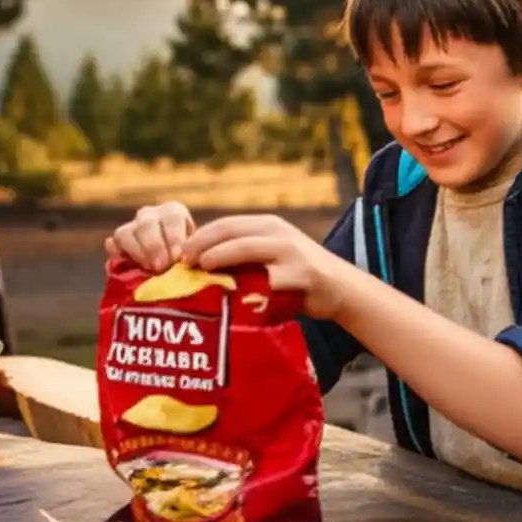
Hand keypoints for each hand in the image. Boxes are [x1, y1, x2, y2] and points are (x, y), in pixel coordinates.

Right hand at [105, 201, 194, 271]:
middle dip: (154, 247)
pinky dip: (119, 256)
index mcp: (173, 212)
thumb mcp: (195, 253)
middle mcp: (150, 215)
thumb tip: (185, 260)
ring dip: (137, 253)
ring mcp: (131, 227)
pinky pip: (112, 245)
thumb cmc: (190, 260)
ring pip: (125, 233)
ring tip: (149, 269)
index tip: (177, 257)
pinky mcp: (116, 243)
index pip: (172, 218)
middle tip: (161, 266)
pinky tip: (131, 267)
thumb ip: (191, 254)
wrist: (172, 271)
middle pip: (147, 224)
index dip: (174, 238)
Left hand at [181, 214, 349, 319]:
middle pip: (230, 231)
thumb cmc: (300, 275)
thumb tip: (201, 262)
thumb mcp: (274, 253)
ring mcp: (290, 252)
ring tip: (200, 268)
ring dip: (218, 256)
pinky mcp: (299, 275)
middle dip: (202, 244)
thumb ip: (246, 253)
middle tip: (182, 260)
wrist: (341, 288)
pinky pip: (267, 280)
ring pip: (244, 248)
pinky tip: (231, 296)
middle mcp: (279, 233)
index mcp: (270, 225)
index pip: (226, 224)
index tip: (180, 252)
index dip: (199, 236)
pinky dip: (246, 287)